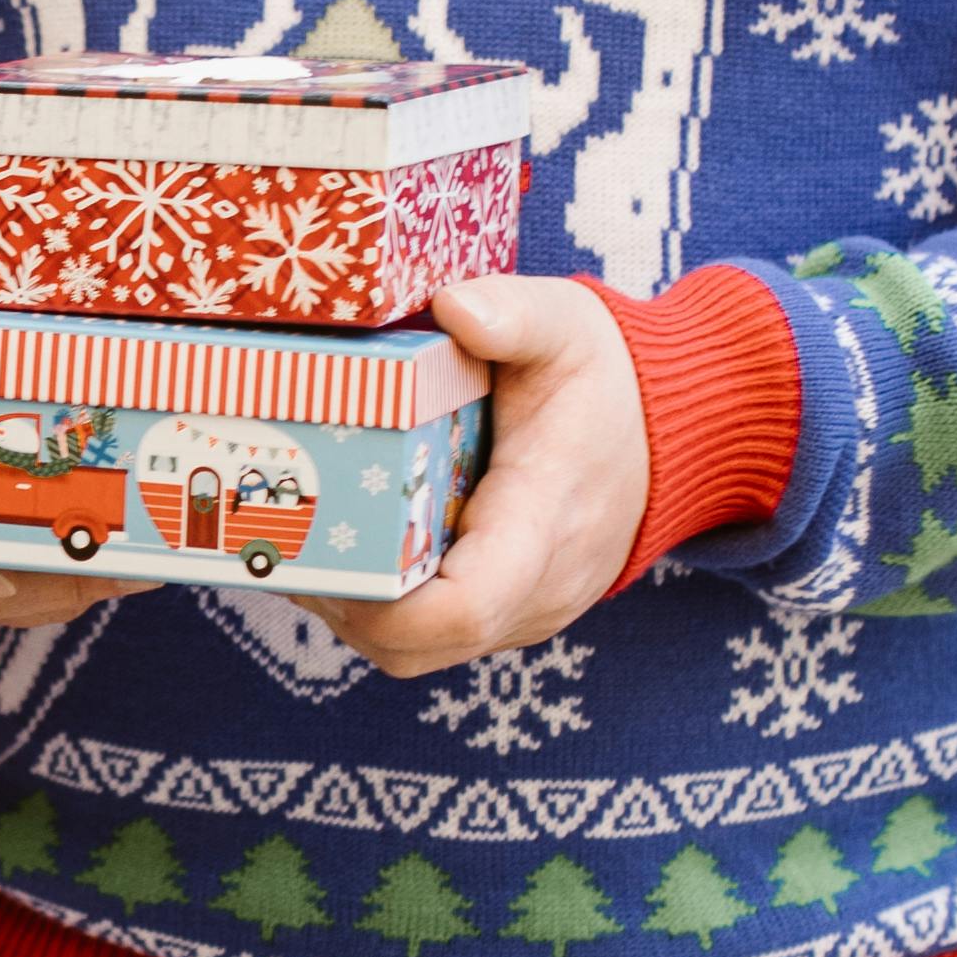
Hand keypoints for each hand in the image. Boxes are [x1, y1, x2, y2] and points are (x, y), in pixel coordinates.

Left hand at [320, 274, 652, 673]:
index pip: (464, 609)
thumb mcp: (567, 324)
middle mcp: (538, 587)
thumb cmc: (611, 377)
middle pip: (418, 645)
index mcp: (545, 522)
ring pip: (417, 650)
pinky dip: (382, 604)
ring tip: (306, 538)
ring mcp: (526, 609)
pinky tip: (349, 543)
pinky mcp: (510, 610)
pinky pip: (435, 635)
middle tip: (283, 537)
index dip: (381, 604)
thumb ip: (513, 312)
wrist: (673, 428)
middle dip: (339, 603)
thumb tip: (451, 305)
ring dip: (353, 608)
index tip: (321, 551)